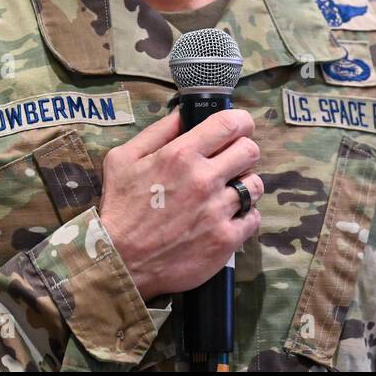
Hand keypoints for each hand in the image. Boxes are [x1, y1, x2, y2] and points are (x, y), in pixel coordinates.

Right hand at [98, 108, 262, 300]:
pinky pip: (254, 218)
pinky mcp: (225, 240)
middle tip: (231, 162)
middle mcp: (204, 179)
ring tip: (228, 193)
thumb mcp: (123, 159)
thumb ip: (157, 132)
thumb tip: (183, 114)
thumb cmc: (120, 209)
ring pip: (256, 184)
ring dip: (245, 185)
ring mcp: (217, 211)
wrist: (120, 261)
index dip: (240, 122)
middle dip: (243, 152)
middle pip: (250, 151)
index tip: (239, 127)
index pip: (230, 124)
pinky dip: (245, 216)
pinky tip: (227, 217)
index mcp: (181, 155)